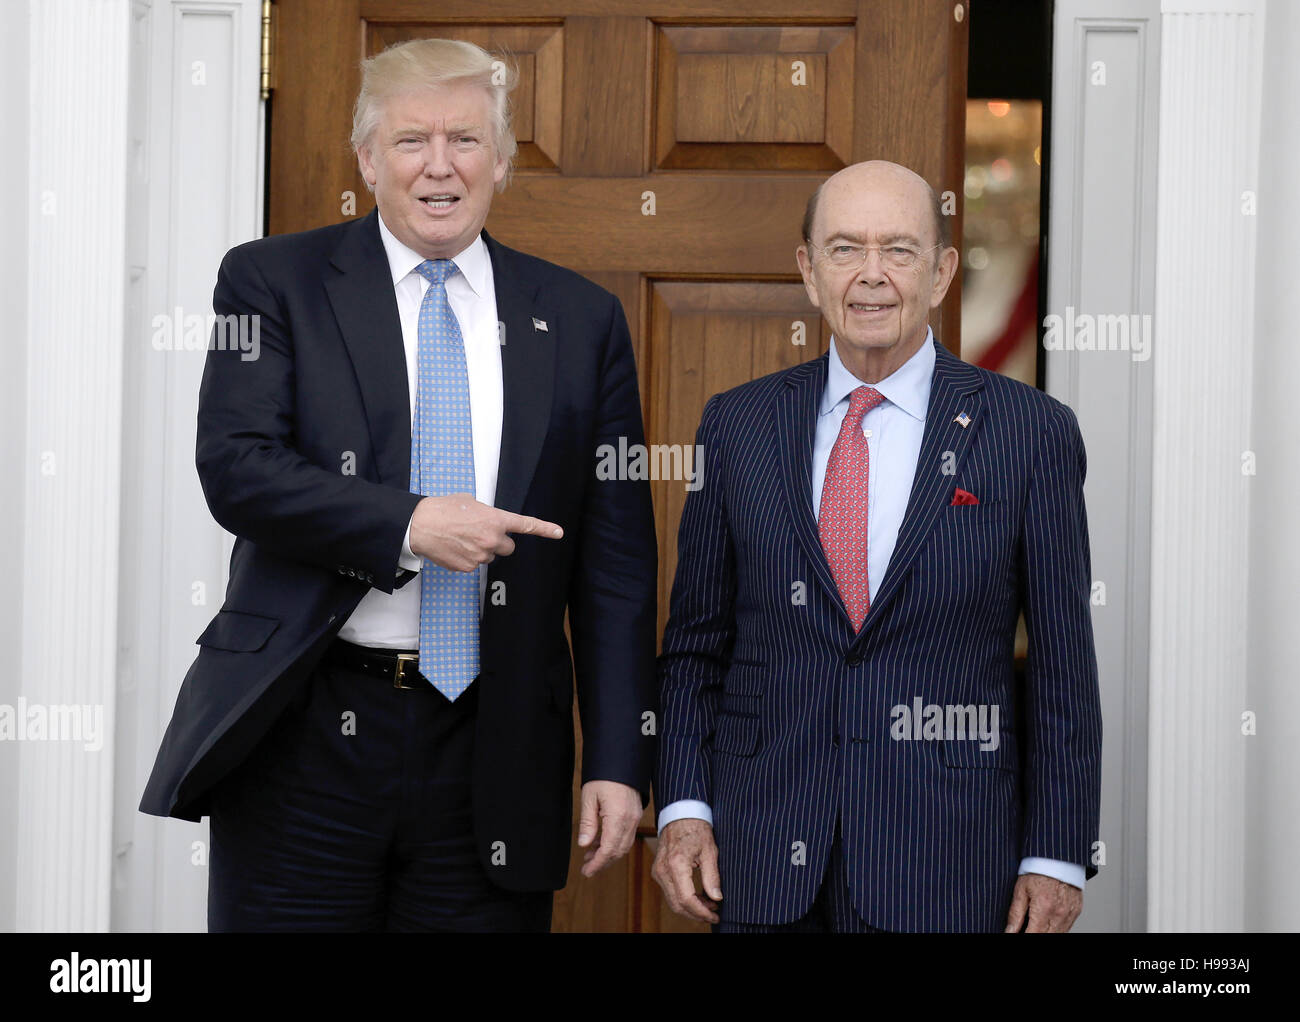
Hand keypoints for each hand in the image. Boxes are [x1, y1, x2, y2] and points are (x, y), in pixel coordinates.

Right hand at [409, 494, 561, 571]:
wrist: (419, 525)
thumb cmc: (442, 510)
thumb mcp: (468, 501)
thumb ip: (484, 511)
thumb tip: (485, 517)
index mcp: (495, 519)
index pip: (525, 524)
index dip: (544, 529)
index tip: (558, 532)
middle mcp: (492, 539)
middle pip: (508, 547)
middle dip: (498, 542)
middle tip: (481, 534)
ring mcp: (481, 555)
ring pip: (490, 556)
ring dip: (482, 549)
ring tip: (461, 538)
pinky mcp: (468, 567)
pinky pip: (475, 565)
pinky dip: (468, 558)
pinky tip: (455, 548)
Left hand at [576, 780, 642, 877]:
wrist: (621, 760)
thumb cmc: (603, 777)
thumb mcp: (589, 798)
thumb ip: (588, 823)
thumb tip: (584, 844)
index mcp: (618, 817)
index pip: (608, 849)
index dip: (597, 863)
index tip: (587, 872)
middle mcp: (630, 820)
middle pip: (618, 851)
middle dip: (602, 862)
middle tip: (587, 868)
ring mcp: (635, 818)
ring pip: (624, 845)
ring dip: (608, 854)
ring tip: (590, 855)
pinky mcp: (635, 814)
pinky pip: (627, 836)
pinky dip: (614, 843)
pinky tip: (600, 842)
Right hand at [651, 818, 721, 923]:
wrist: (680, 814)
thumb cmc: (696, 828)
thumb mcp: (710, 850)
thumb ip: (712, 876)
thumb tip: (717, 897)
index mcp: (676, 864)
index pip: (686, 899)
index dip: (701, 912)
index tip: (715, 915)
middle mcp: (662, 870)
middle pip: (677, 904)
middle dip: (696, 914)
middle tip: (714, 914)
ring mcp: (658, 871)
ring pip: (672, 901)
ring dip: (691, 908)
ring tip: (710, 905)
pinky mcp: (658, 871)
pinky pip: (669, 892)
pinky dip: (683, 899)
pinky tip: (699, 897)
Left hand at [1004, 872, 1082, 931]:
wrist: (1058, 857)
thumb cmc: (1038, 870)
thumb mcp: (1021, 889)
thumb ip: (1015, 914)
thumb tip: (1009, 931)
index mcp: (1044, 908)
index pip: (1033, 935)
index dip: (1023, 937)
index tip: (1017, 934)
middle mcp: (1059, 914)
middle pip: (1045, 937)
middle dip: (1034, 934)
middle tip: (1026, 927)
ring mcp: (1070, 914)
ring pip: (1058, 935)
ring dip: (1045, 932)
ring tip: (1034, 923)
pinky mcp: (1076, 911)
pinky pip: (1066, 928)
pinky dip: (1055, 929)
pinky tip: (1046, 922)